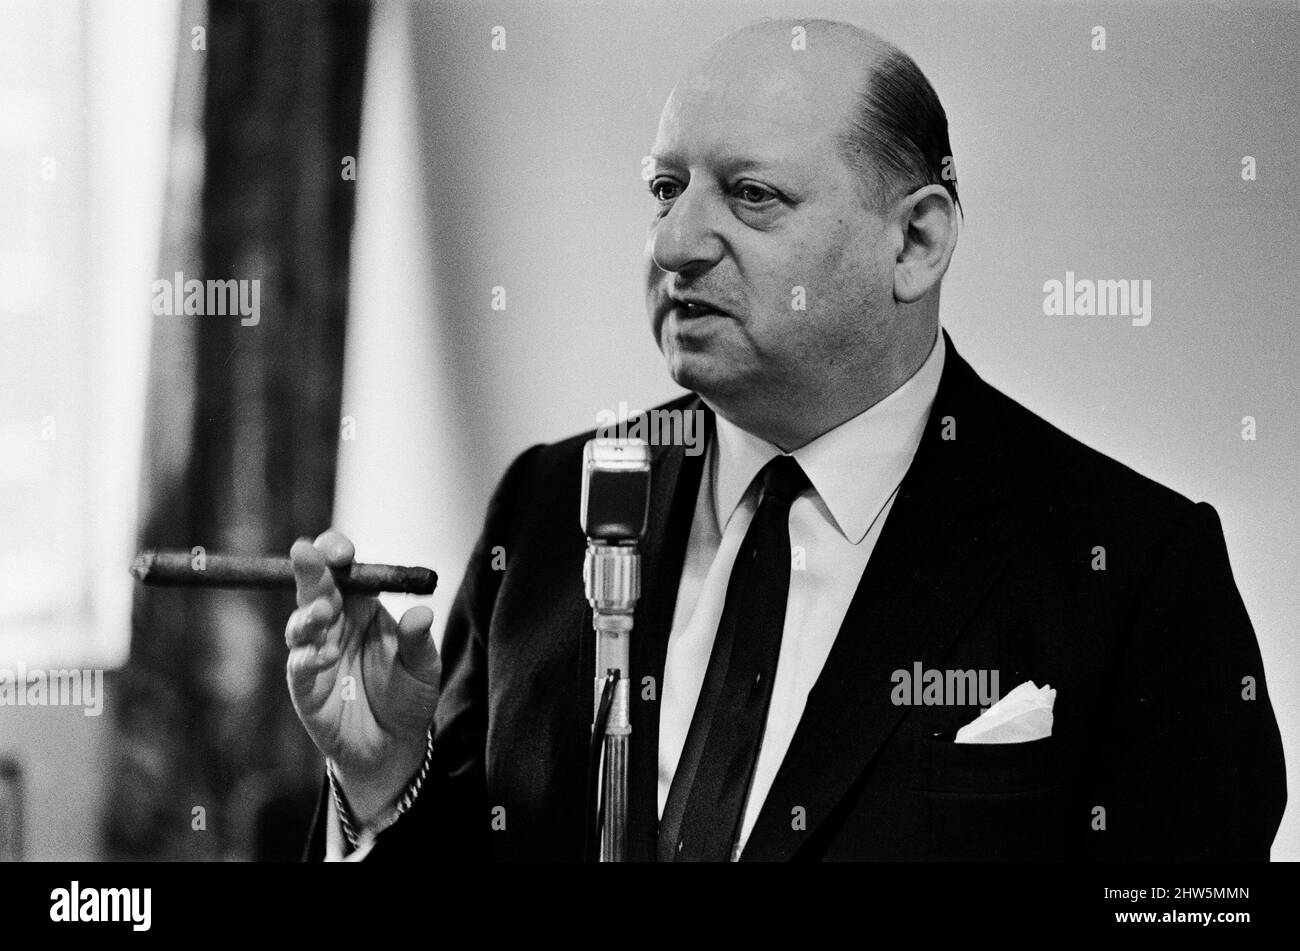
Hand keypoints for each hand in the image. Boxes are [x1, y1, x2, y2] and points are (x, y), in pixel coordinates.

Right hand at [285, 529, 440, 824]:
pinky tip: (327, 655)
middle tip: (306, 553)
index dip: (336, 554)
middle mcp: (335, 623)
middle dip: (309, 569)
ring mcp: (315, 652)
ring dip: (308, 614)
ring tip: (324, 612)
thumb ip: (418, 641)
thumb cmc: (408, 696)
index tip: (341, 551)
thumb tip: (423, 613)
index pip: (344, 571)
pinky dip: (309, 657)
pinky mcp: (304, 685)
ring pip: (299, 623)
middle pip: (315, 588)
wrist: (393, 745)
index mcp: (363, 607)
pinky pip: (299, 665)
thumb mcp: (423, 667)